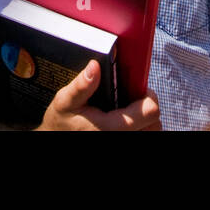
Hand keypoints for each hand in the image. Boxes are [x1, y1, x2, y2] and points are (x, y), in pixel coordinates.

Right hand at [34, 59, 160, 131]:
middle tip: (132, 97)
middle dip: (148, 107)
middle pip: (155, 124)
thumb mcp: (65, 101)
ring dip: (146, 119)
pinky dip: (140, 127)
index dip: (148, 96)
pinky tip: (126, 119)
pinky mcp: (119, 143)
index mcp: (112, 127)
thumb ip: (81, 86)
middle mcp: (120, 138)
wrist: (54, 139)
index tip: (137, 87)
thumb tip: (94, 66)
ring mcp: (121, 142)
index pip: (151, 111)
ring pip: (151, 131)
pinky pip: (142, 135)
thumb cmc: (60, 123)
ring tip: (130, 108)